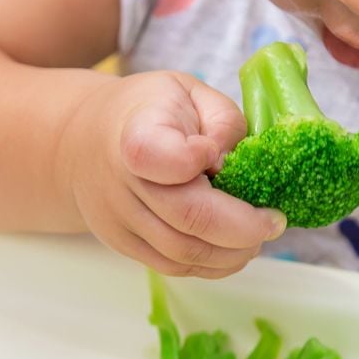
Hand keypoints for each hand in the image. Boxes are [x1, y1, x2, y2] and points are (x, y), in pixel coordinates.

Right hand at [60, 71, 285, 277]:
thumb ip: (221, 119)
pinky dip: (212, 265)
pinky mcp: (123, 245)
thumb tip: (231, 161)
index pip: (160, 156)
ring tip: (257, 236)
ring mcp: (119, 220)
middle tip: (274, 221)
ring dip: (232, 253)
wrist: (84, 141)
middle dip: (243, 228)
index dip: (198, 159)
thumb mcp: (188, 91)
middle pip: (187, 219)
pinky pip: (173, 267)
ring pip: (183, 253)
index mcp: (137, 134)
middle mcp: (121, 182)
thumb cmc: (148, 112)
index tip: (215, 153)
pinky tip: (233, 249)